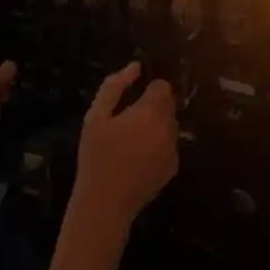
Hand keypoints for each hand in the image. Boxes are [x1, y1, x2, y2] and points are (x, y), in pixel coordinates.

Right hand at [73, 62, 178, 224]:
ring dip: (156, 127)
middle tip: (126, 123)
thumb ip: (115, 87)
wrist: (106, 203)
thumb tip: (135, 67)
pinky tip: (138, 159)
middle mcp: (169, 129)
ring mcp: (174, 150)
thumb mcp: (96, 117)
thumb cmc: (96, 157)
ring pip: (170, 127)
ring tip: (131, 143)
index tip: (131, 101)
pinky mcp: (173, 168)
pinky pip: (169, 147)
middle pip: (168, 106)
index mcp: (151, 113)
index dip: (148, 90)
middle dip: (152, 108)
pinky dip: (158, 146)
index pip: (163, 87)